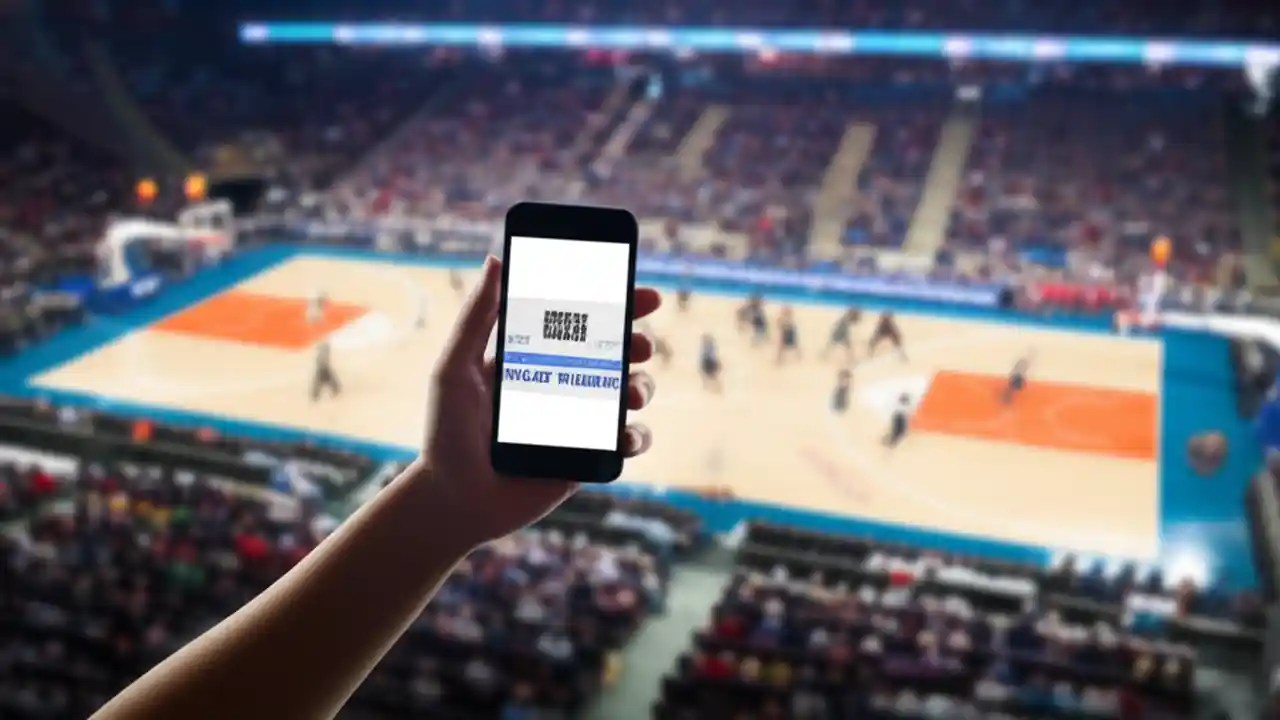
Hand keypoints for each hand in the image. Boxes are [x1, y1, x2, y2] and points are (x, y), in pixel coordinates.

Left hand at [413, 255, 660, 546]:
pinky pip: (628, 441)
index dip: (617, 303)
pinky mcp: (589, 458)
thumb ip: (476, 318)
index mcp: (535, 356)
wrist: (454, 501)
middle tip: (638, 345)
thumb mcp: (455, 369)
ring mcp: (580, 421)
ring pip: (632, 392)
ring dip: (643, 385)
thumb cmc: (446, 434)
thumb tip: (495, 259)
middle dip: (638, 342)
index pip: (583, 320)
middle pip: (617, 351)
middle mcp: (563, 384)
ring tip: (630, 393)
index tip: (641, 294)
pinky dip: (636, 435)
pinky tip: (623, 435)